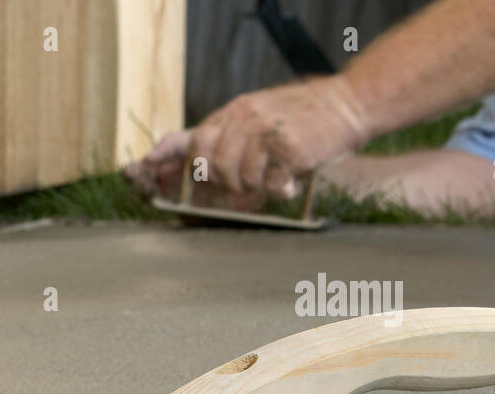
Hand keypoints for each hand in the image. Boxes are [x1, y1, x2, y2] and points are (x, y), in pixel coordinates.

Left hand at [126, 75, 369, 200]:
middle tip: (243, 181)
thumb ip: (224, 133)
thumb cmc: (302, 118)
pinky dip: (278, 189)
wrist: (349, 104)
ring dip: (251, 185)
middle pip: (207, 161)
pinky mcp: (289, 148)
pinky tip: (289, 182)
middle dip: (218, 180)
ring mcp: (266, 132)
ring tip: (271, 176)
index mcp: (235, 112)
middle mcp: (246, 119)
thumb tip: (174, 152)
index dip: (167, 155)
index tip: (144, 166)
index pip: (192, 136)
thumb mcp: (257, 114)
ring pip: (236, 176)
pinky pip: (268, 182)